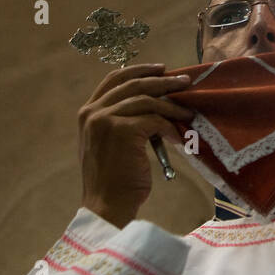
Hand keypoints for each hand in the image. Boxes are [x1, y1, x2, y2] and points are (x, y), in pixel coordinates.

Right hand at [77, 63, 194, 227]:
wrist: (106, 206)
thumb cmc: (112, 180)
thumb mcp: (109, 143)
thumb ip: (120, 120)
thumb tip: (155, 103)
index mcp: (87, 112)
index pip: (114, 79)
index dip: (139, 70)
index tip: (160, 69)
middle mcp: (93, 112)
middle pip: (133, 84)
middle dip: (162, 81)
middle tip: (184, 82)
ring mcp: (106, 119)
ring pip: (147, 100)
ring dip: (172, 106)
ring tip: (187, 113)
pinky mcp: (123, 130)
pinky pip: (155, 120)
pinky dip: (170, 127)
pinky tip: (177, 137)